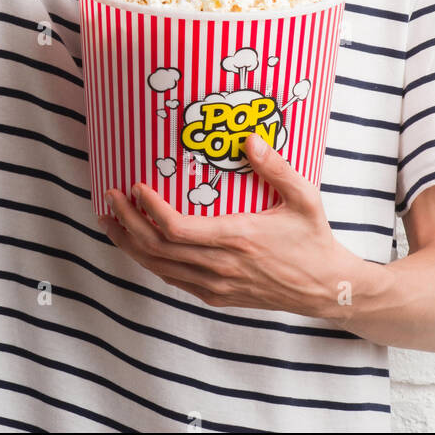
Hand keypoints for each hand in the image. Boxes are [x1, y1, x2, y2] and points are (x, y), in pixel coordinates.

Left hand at [99, 135, 361, 318]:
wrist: (325, 288)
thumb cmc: (313, 239)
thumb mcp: (304, 198)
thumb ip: (276, 168)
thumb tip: (249, 138)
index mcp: (237, 238)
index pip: (176, 229)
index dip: (148, 209)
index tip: (135, 186)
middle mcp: (220, 266)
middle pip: (156, 249)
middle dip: (126, 223)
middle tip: (109, 199)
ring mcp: (215, 286)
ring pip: (158, 268)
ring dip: (129, 244)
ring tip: (111, 220)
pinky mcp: (216, 296)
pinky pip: (172, 279)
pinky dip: (150, 261)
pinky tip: (139, 244)